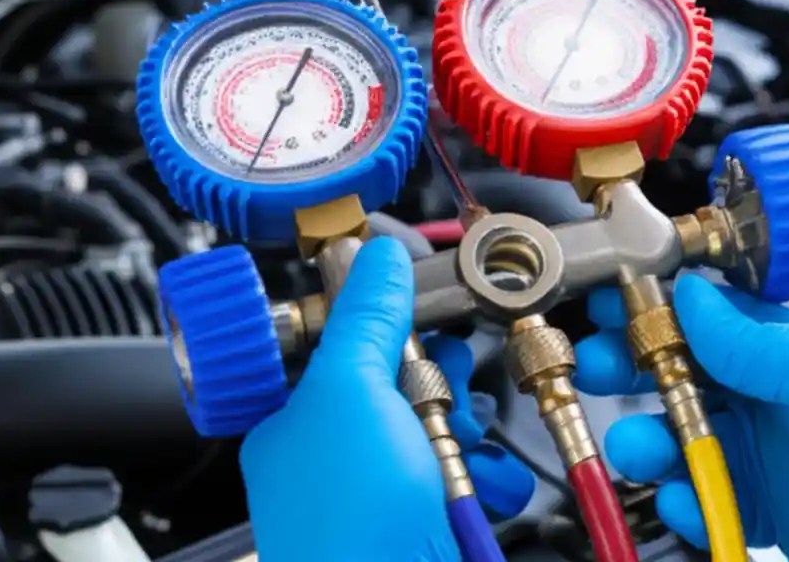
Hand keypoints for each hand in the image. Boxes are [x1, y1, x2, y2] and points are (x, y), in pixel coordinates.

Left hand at [239, 237, 532, 561]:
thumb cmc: (346, 532)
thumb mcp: (352, 395)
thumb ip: (367, 321)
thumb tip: (379, 257)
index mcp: (299, 423)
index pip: (346, 342)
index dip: (387, 319)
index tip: (423, 300)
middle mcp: (339, 461)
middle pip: (405, 384)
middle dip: (441, 381)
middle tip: (445, 386)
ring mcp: (388, 499)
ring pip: (448, 431)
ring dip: (472, 433)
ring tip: (465, 447)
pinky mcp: (433, 526)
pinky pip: (473, 481)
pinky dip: (489, 482)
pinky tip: (483, 490)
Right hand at [574, 275, 788, 561]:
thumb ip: (770, 344)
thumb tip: (697, 300)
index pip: (716, 319)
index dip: (662, 312)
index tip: (618, 311)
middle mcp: (784, 400)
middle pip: (687, 378)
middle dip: (639, 372)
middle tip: (606, 372)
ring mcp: (779, 460)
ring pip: (689, 441)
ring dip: (653, 440)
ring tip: (642, 448)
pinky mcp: (777, 517)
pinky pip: (711, 502)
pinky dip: (687, 502)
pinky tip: (685, 500)